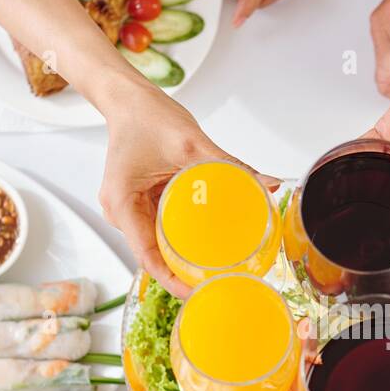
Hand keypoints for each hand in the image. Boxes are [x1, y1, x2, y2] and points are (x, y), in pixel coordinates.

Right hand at [96, 87, 272, 297]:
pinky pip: (160, 229)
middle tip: (217, 284)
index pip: (148, 257)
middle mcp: (121, 212)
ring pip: (157, 245)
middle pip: (153, 256)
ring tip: (214, 273)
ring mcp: (129, 209)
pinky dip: (180, 240)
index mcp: (122, 204)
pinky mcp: (140, 202)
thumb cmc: (147, 116)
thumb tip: (268, 183)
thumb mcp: (191, 143)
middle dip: (183, 274)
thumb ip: (230, 165)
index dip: (173, 281)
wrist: (128, 97)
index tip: (199, 293)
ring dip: (182, 259)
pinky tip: (203, 249)